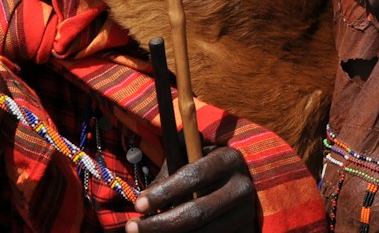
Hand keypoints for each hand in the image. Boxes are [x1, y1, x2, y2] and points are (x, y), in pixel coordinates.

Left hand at [126, 147, 256, 232]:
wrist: (243, 180)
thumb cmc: (208, 166)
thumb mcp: (193, 155)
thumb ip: (171, 169)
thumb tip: (146, 196)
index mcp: (229, 159)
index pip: (194, 176)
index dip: (164, 192)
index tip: (138, 204)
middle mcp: (241, 187)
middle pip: (196, 213)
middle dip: (159, 224)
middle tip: (132, 227)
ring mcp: (245, 213)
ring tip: (145, 232)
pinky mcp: (246, 230)